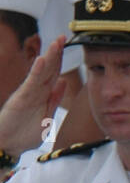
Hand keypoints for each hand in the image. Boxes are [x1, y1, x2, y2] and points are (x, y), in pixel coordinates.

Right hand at [0, 35, 66, 156]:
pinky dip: (36, 71)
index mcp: (43, 94)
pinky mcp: (21, 99)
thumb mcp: (47, 115)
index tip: (68, 46)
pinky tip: (42, 60)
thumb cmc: (25, 132)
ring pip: (41, 72)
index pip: (54, 74)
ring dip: (49, 58)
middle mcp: (36, 91)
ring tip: (56, 43)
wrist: (9, 144)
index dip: (61, 60)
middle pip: (49, 69)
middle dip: (56, 53)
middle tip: (64, 37)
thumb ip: (54, 99)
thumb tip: (63, 82)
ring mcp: (28, 93)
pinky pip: (30, 83)